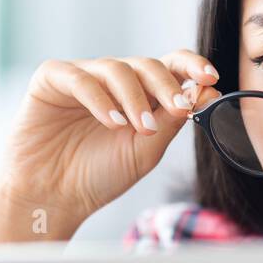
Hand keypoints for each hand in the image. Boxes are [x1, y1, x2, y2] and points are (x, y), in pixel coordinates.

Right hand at [0, 51, 219, 240]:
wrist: (53, 198)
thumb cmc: (99, 175)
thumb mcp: (145, 150)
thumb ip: (172, 121)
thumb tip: (207, 91)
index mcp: (141, 94)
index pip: (170, 66)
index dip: (191, 66)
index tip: (210, 78)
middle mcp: (113, 81)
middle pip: (147, 65)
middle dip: (167, 86)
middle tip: (179, 110)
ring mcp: (83, 77)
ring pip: (117, 69)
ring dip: (135, 99)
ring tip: (142, 129)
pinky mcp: (51, 80)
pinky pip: (80, 79)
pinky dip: (100, 100)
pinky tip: (112, 123)